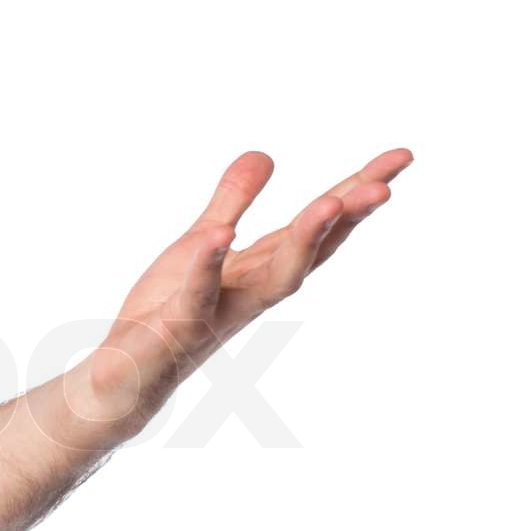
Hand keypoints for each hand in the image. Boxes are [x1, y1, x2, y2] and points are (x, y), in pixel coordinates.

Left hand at [80, 148, 412, 434]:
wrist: (129, 376)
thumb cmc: (169, 309)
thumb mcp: (201, 243)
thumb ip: (231, 203)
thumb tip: (265, 153)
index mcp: (260, 266)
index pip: (319, 226)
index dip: (357, 190)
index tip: (401, 157)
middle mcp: (252, 291)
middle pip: (311, 253)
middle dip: (347, 220)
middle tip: (383, 187)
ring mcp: (221, 313)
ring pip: (273, 281)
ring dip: (303, 243)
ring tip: (329, 203)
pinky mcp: (179, 329)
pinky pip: (196, 298)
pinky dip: (206, 269)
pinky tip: (216, 238)